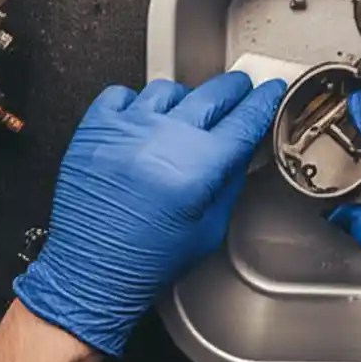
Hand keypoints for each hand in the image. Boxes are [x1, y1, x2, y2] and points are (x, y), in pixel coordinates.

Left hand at [14, 72, 285, 355]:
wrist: (89, 272)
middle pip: (213, 94)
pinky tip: (142, 119)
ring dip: (185, 99)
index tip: (271, 91)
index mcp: (197, 168)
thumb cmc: (145, 260)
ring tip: (185, 117)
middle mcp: (162, 140)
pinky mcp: (94, 128)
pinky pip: (121, 94)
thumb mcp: (208, 229)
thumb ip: (229, 182)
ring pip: (169, 89)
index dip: (264, 101)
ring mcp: (126, 129)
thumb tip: (243, 149)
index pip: (245, 119)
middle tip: (240, 92)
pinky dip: (136, 101)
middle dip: (234, 90)